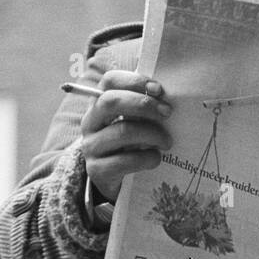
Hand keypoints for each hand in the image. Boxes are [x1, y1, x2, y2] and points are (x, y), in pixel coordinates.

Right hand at [80, 71, 172, 202]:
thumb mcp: (134, 120)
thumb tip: (167, 95)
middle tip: (168, 112)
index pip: (109, 80)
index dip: (134, 81)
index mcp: (100, 103)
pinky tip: (156, 158)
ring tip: (167, 141)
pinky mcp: (96, 170)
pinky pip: (123, 161)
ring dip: (152, 134)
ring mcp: (91, 146)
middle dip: (144, 104)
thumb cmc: (130, 142)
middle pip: (111, 102)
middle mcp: (91, 122)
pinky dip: (146, 158)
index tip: (159, 89)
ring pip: (122, 132)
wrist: (115, 178)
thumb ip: (144, 105)